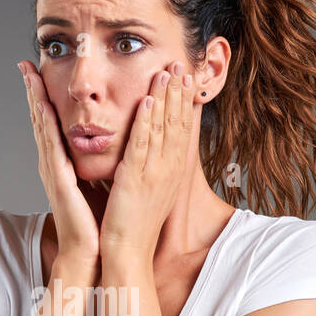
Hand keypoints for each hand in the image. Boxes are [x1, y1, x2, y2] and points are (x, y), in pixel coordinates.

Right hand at [18, 61, 100, 270]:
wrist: (90, 255)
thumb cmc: (96, 224)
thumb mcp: (96, 185)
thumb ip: (94, 165)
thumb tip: (105, 148)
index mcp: (62, 165)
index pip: (51, 125)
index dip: (44, 98)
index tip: (40, 73)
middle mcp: (53, 165)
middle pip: (40, 120)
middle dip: (33, 91)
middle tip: (26, 64)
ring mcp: (53, 173)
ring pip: (42, 129)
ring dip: (35, 100)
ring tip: (30, 75)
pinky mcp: (59, 182)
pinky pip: (51, 148)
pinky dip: (46, 126)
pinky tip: (43, 107)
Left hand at [99, 61, 196, 259]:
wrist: (128, 253)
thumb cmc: (135, 226)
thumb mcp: (149, 191)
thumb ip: (150, 168)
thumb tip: (149, 152)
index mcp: (171, 172)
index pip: (182, 129)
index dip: (185, 101)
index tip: (187, 77)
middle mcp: (168, 169)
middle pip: (178, 123)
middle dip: (180, 91)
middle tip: (182, 62)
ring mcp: (154, 173)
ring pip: (163, 128)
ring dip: (166, 97)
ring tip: (168, 70)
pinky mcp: (136, 179)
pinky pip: (143, 144)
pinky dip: (147, 121)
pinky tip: (148, 99)